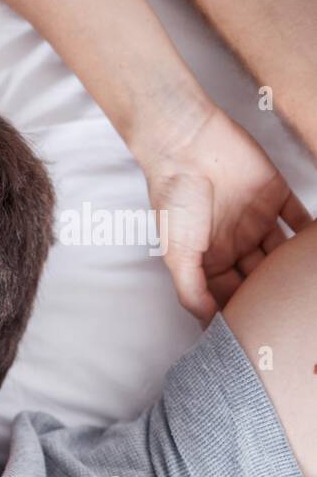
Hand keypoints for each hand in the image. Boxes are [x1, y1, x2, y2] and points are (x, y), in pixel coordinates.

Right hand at [139, 105, 310, 323]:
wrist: (188, 145)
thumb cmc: (174, 199)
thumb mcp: (175, 253)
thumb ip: (190, 289)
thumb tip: (208, 322)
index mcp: (208, 258)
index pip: (229, 293)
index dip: (241, 311)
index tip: (255, 330)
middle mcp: (233, 242)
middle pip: (259, 276)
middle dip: (270, 293)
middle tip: (286, 312)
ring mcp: (256, 219)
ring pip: (282, 252)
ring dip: (293, 268)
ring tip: (305, 286)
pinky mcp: (277, 196)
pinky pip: (301, 218)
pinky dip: (312, 233)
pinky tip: (316, 251)